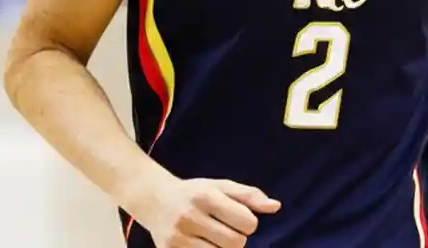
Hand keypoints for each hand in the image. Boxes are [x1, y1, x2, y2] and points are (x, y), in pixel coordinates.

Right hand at [127, 174, 280, 246]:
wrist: (152, 198)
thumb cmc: (193, 192)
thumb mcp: (220, 186)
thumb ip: (248, 196)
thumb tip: (275, 207)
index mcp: (206, 196)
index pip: (247, 222)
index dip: (248, 223)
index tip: (238, 219)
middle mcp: (190, 216)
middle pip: (236, 243)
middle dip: (237, 239)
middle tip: (225, 230)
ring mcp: (178, 237)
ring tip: (213, 238)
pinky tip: (203, 245)